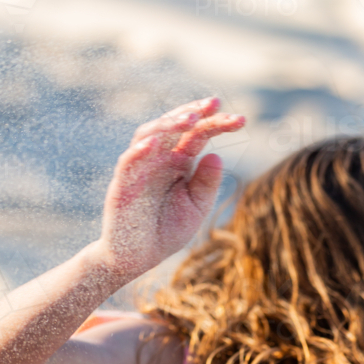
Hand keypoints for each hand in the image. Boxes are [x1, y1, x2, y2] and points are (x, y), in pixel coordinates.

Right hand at [93, 97, 244, 279]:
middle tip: (214, 104)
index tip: (241, 119)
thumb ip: (206, 183)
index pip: (197, 135)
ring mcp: (139, 168)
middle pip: (174, 126)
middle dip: (193, 112)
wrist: (136, 258)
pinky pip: (128, 162)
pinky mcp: (122, 185)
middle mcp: (158, 159)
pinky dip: (139, 150)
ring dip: (168, 124)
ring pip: (150, 134)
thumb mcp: (195, 207)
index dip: (216, 123)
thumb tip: (216, 154)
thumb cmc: (165, 231)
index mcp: (178, 162)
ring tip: (190, 118)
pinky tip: (154, 142)